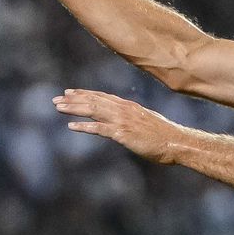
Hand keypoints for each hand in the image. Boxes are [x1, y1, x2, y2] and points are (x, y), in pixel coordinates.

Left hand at [55, 88, 182, 164]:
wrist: (176, 142)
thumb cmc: (164, 135)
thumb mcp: (146, 122)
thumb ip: (133, 119)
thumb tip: (125, 122)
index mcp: (128, 106)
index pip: (102, 96)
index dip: (84, 94)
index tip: (70, 92)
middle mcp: (123, 109)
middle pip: (94, 100)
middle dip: (73, 99)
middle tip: (56, 99)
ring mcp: (122, 120)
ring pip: (93, 110)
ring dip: (74, 108)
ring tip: (58, 107)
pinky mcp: (122, 133)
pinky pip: (99, 128)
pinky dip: (84, 126)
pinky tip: (71, 126)